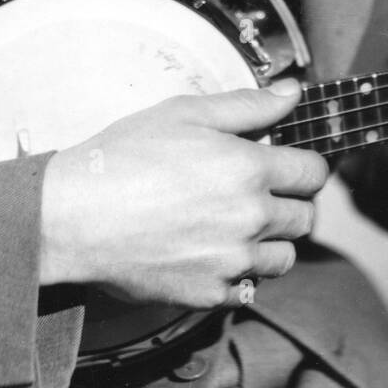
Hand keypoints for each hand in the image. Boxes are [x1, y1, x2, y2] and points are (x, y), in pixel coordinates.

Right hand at [39, 78, 326, 306]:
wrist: (74, 216)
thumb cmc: (123, 157)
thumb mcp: (185, 113)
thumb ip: (248, 105)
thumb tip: (293, 94)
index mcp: (248, 168)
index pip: (314, 172)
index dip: (304, 165)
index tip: (288, 165)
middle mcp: (250, 217)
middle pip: (306, 217)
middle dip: (291, 202)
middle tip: (261, 193)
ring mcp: (232, 261)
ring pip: (284, 258)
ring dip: (271, 241)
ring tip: (238, 225)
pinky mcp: (210, 294)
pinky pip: (249, 288)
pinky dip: (240, 273)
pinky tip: (214, 251)